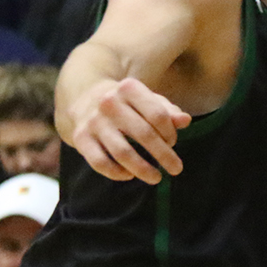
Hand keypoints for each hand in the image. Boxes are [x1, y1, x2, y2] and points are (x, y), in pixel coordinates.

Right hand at [67, 77, 191, 183]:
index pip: (158, 115)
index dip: (170, 133)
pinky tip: (129, 175)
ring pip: (122, 152)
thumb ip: (167, 111)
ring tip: (156, 178)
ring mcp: (93, 121)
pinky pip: (99, 162)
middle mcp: (109, 103)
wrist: (84, 99)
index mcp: (129, 88)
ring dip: (142, 169)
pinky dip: (116, 172)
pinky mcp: (80, 138)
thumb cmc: (126, 103)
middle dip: (164, 155)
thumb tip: (185, 121)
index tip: (173, 143)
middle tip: (176, 169)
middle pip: (144, 134)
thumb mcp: (147, 100)